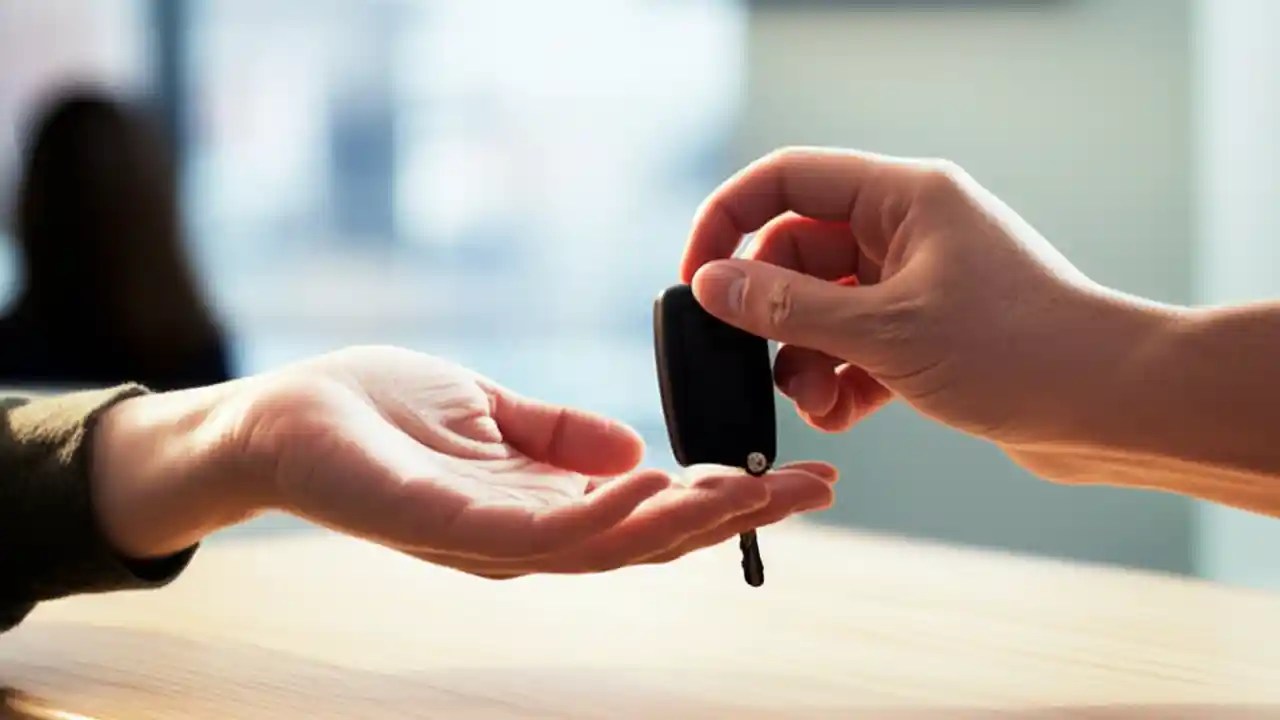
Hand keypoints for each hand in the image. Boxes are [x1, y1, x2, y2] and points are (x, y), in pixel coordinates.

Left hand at [92, 346, 835, 576]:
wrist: (280, 416)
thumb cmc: (376, 413)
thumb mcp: (493, 409)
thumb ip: (562, 435)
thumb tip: (638, 449)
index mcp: (545, 505)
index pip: (653, 512)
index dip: (725, 499)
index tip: (798, 473)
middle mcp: (527, 535)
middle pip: (649, 539)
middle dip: (733, 516)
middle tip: (812, 486)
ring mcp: (487, 540)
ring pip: (608, 547)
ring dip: (687, 520)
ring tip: (753, 487)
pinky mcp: (443, 527)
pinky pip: (534, 534)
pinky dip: (599, 514)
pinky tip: (652, 485)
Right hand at [679, 147, 1186, 484]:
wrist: (1113, 407)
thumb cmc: (1016, 350)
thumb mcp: (883, 330)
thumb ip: (785, 308)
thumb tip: (709, 286)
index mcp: (903, 196)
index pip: (787, 180)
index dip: (728, 221)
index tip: (696, 279)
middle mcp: (908, 229)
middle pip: (798, 252)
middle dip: (774, 315)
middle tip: (759, 363)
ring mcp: (919, 281)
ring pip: (824, 306)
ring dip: (805, 358)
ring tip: (816, 403)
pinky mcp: (929, 331)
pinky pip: (857, 344)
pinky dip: (840, 380)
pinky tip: (843, 416)